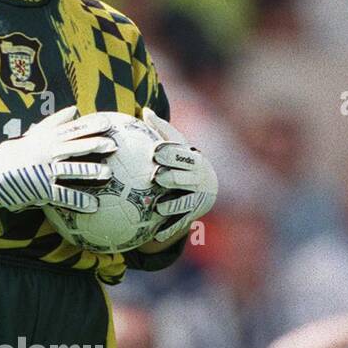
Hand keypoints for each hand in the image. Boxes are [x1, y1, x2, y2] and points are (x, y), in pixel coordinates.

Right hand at [0, 105, 115, 214]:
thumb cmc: (15, 154)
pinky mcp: (43, 190)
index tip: (108, 121)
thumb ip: (54, 122)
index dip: (91, 125)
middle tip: (113, 145)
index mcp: (48, 139)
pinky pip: (64, 196)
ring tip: (107, 174)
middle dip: (95, 145)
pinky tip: (93, 206)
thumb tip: (73, 109)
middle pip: (75, 147)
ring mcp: (46, 172)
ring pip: (72, 170)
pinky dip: (79, 201)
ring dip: (90, 171)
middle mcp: (48, 153)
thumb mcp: (34, 134)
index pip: (72, 129)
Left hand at [142, 106, 218, 241]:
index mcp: (191, 160)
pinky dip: (169, 230)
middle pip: (183, 177)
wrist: (204, 186)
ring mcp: (195, 198)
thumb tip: (144, 110)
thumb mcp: (175, 144)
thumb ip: (160, 130)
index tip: (155, 151)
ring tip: (159, 208)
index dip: (169, 153)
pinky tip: (157, 236)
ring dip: (172, 205)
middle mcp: (196, 179)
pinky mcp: (192, 215)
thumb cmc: (181, 161)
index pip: (180, 155)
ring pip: (183, 202)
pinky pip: (179, 223)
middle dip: (172, 177)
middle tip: (158, 177)